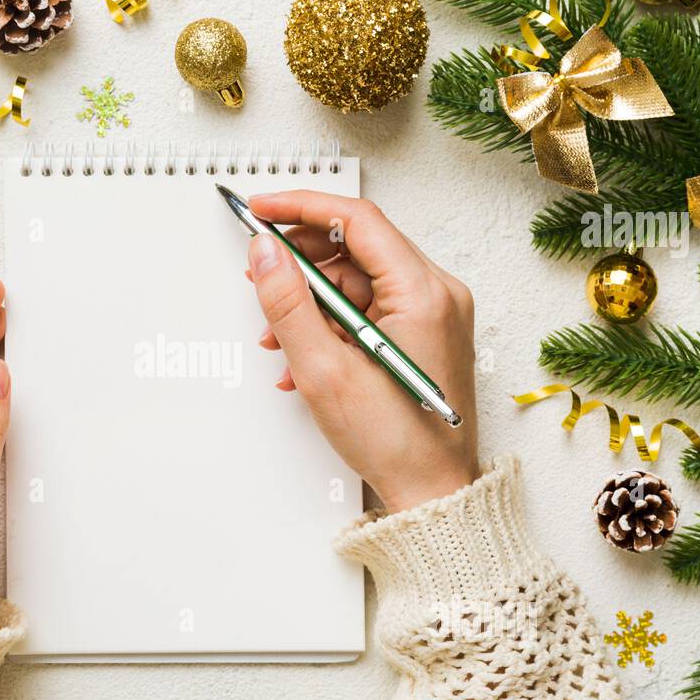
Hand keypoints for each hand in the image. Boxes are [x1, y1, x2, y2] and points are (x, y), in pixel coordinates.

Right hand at [246, 191, 479, 512]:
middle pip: (358, 246)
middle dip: (303, 261)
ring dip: (313, 301)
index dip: (303, 208)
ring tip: (279, 337)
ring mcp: (434, 314)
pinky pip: (370, 307)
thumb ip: (288, 304)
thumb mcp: (323, 370)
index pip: (358, 219)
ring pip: (359, 280)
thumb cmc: (396, 442)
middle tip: (262, 274)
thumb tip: (265, 254)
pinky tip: (306, 354)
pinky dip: (333, 322)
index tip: (263, 209)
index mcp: (423, 293)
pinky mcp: (425, 333)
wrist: (432, 491)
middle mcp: (437, 294)